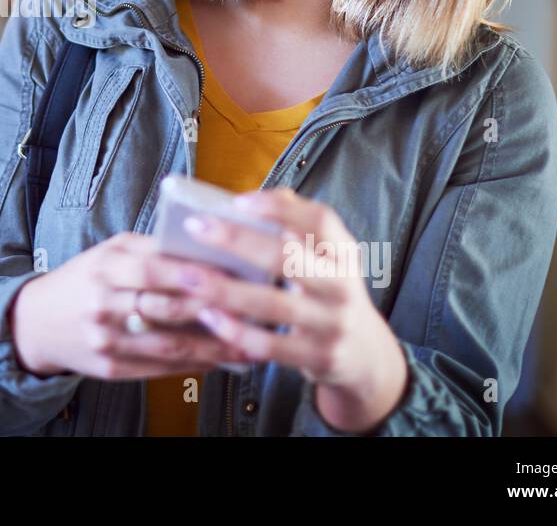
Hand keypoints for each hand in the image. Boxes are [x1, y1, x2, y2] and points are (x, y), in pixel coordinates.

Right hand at [10, 232, 248, 380]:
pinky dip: (194, 365)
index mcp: (103, 268)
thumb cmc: (83, 279)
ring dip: (214, 347)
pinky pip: (159, 369)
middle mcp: (102, 305)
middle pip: (166, 310)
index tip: (232, 276)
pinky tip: (220, 360)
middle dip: (214, 312)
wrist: (36, 322)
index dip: (193, 274)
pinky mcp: (110, 369)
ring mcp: (105, 340)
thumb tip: (206, 250)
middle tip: (254, 311)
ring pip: (170, 346)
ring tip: (249, 343)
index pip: (153, 270)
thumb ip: (151, 249)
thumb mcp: (108, 253)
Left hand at [181, 187, 408, 431]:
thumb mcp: (328, 259)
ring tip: (188, 276)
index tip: (238, 201)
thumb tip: (257, 197)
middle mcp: (342, 286)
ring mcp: (332, 324)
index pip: (320, 221)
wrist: (367, 356)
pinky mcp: (318, 358)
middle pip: (288, 258)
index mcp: (343, 254)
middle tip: (195, 227)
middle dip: (237, 240)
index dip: (279, 208)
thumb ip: (298, 226)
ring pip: (273, 305)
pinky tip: (208, 316)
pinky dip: (236, 332)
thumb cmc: (330, 293)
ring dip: (226, 290)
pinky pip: (270, 346)